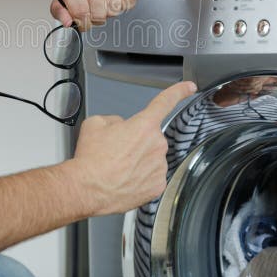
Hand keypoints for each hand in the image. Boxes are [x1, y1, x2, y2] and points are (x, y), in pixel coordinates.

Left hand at [51, 0, 142, 29]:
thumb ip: (59, 8)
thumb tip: (66, 22)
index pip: (78, 10)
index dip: (81, 21)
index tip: (83, 20)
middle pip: (98, 12)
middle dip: (97, 17)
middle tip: (95, 7)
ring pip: (114, 9)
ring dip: (111, 10)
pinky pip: (129, 2)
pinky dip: (123, 3)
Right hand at [70, 81, 196, 215]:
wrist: (87, 189)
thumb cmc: (91, 158)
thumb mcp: (95, 124)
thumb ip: (115, 119)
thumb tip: (121, 127)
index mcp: (144, 125)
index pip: (165, 101)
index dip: (179, 91)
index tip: (189, 87)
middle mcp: (156, 144)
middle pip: (149, 137)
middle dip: (136, 141)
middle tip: (115, 152)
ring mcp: (159, 167)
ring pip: (151, 157)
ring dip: (137, 160)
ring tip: (117, 168)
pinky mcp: (158, 186)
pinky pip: (152, 176)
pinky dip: (139, 177)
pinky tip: (124, 180)